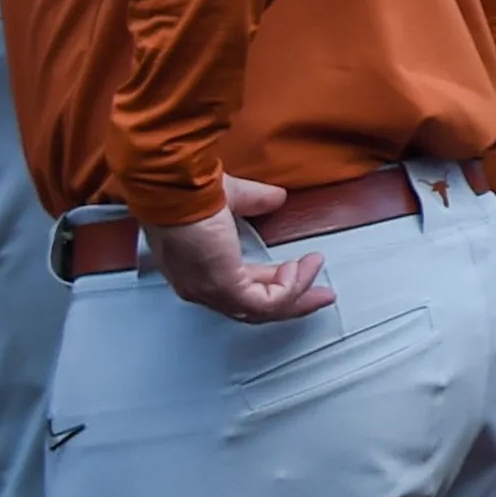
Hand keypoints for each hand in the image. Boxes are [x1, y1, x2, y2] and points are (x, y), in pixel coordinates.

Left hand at [140, 175, 337, 323]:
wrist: (173, 188)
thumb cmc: (185, 191)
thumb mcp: (230, 197)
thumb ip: (255, 200)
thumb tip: (276, 198)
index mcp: (196, 270)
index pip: (239, 289)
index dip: (273, 283)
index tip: (299, 271)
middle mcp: (200, 288)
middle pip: (254, 308)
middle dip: (294, 300)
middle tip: (322, 294)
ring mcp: (211, 291)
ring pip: (264, 308)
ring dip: (296, 290)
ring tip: (314, 265)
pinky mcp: (225, 286)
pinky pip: (267, 300)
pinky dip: (289, 287)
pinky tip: (298, 266)